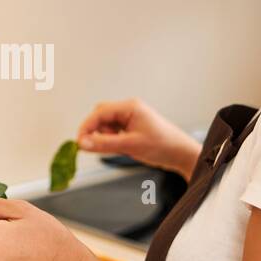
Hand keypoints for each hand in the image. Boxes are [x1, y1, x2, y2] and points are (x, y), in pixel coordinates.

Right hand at [76, 97, 200, 176]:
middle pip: (100, 115)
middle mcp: (129, 109)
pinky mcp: (131, 127)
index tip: (79, 142)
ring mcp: (130, 118)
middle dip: (94, 131)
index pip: (99, 113)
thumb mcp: (130, 145)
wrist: (181, 154)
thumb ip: (104, 144)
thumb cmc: (163, 146)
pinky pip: (113, 130)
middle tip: (91, 146)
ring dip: (103, 136)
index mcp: (130, 107)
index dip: (86, 127)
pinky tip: (119, 147)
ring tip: (115, 148)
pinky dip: (110, 139)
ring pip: (106, 124)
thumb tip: (82, 143)